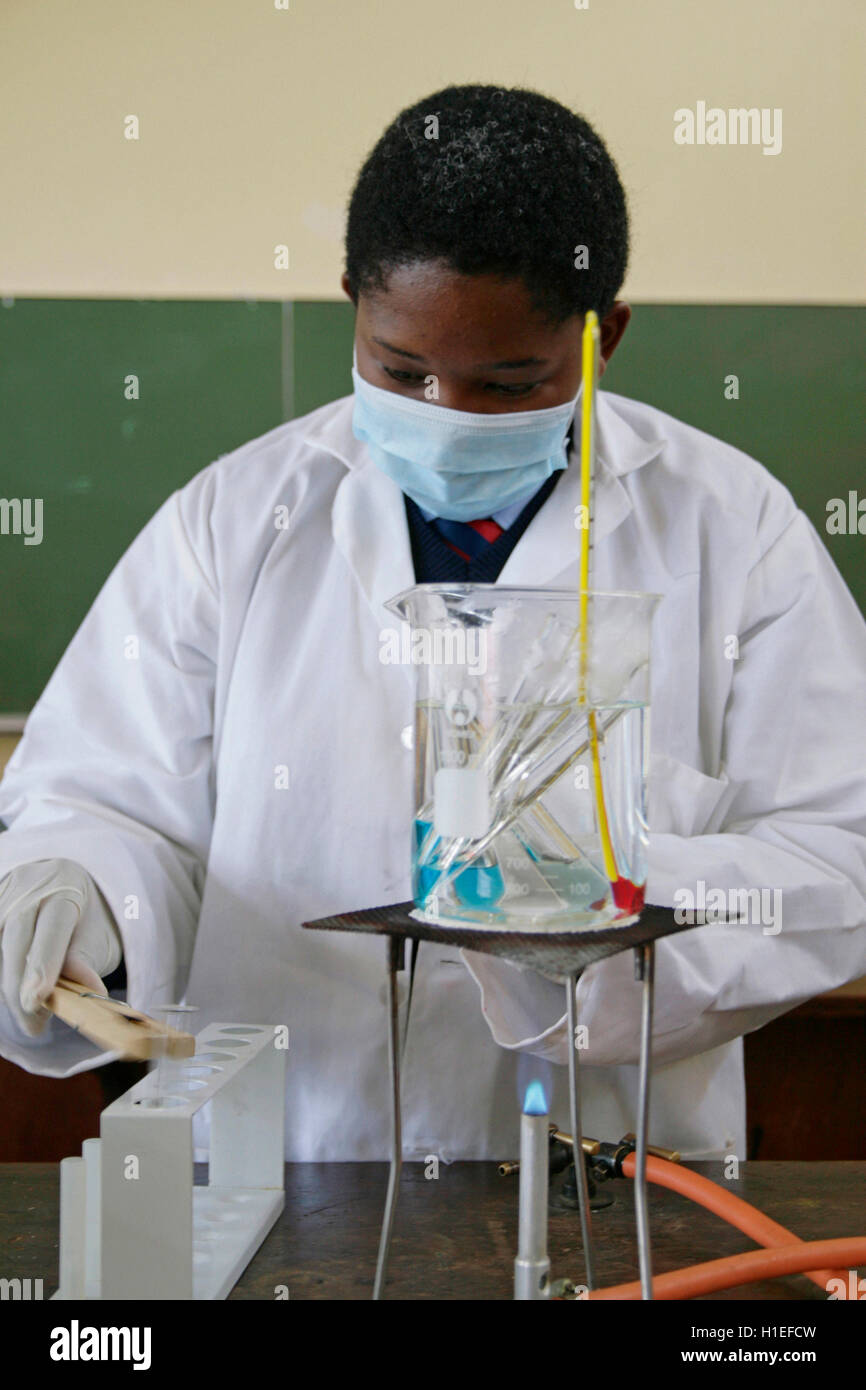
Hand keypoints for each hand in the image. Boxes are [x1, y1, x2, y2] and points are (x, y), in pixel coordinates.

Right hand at [0, 859, 122, 1036]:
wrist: (66, 888)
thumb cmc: (86, 918)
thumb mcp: (98, 936)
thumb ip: (86, 960)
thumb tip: (87, 991)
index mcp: (66, 886)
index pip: (52, 928)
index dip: (43, 965)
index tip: (36, 999)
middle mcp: (29, 887)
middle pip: (16, 943)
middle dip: (20, 989)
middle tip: (34, 1026)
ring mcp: (4, 896)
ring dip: (8, 986)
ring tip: (30, 1011)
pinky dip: (1, 975)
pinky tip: (16, 989)